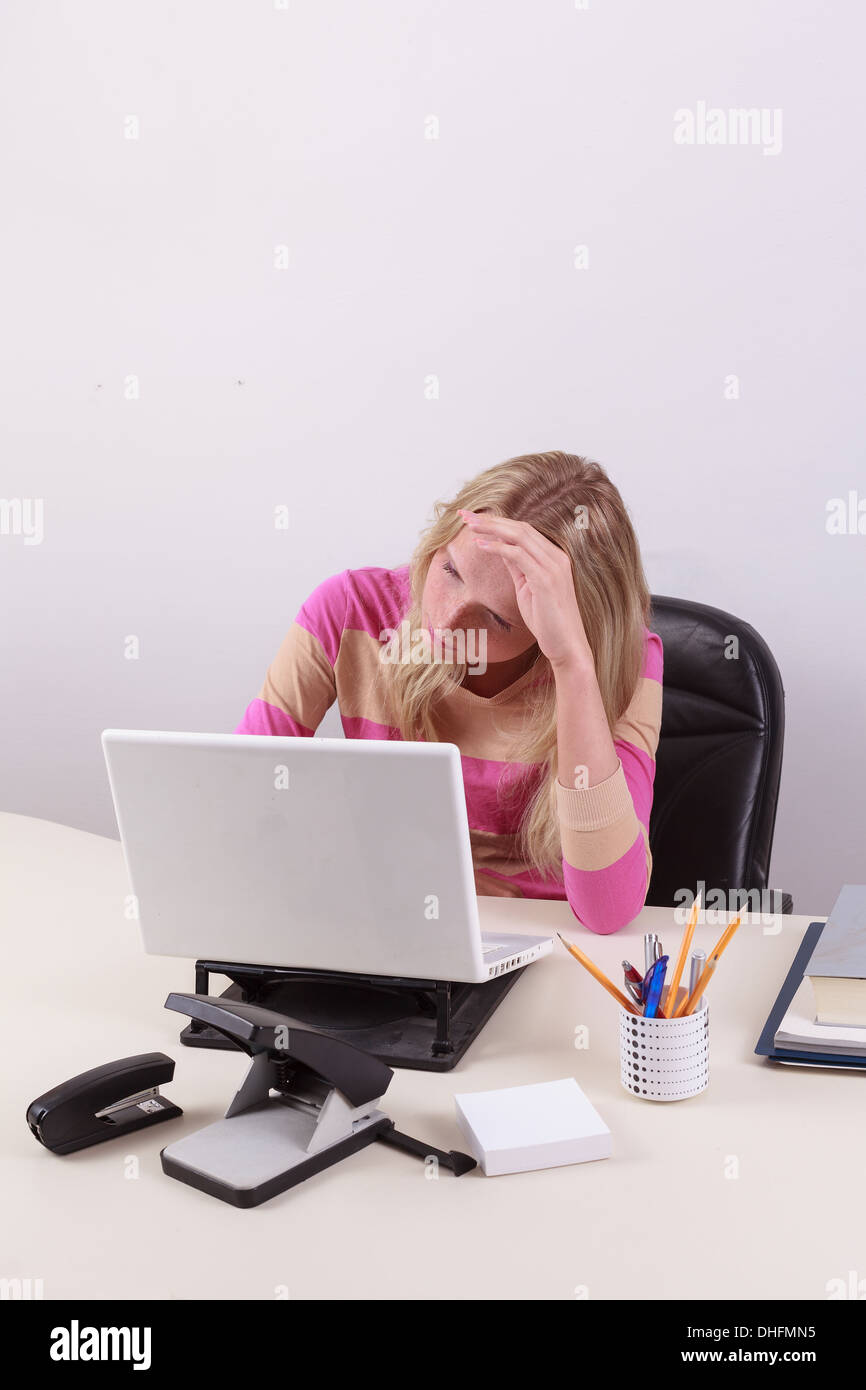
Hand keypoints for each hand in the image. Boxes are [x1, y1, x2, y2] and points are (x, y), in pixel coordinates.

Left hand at [456, 509, 591, 670]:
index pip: (523, 530)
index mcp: (554, 556)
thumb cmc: (547, 620)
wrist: (567, 645)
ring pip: (519, 536)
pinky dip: (498, 548)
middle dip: (490, 520)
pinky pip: (519, 556)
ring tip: (468, 525)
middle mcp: (556, 556)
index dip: (497, 522)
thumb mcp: (527, 587)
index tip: (473, 519)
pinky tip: (480, 545)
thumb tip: (500, 547)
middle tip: (464, 515)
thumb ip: (517, 566)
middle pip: (520, 528)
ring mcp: (553, 567)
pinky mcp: (546, 580)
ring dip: (491, 529)